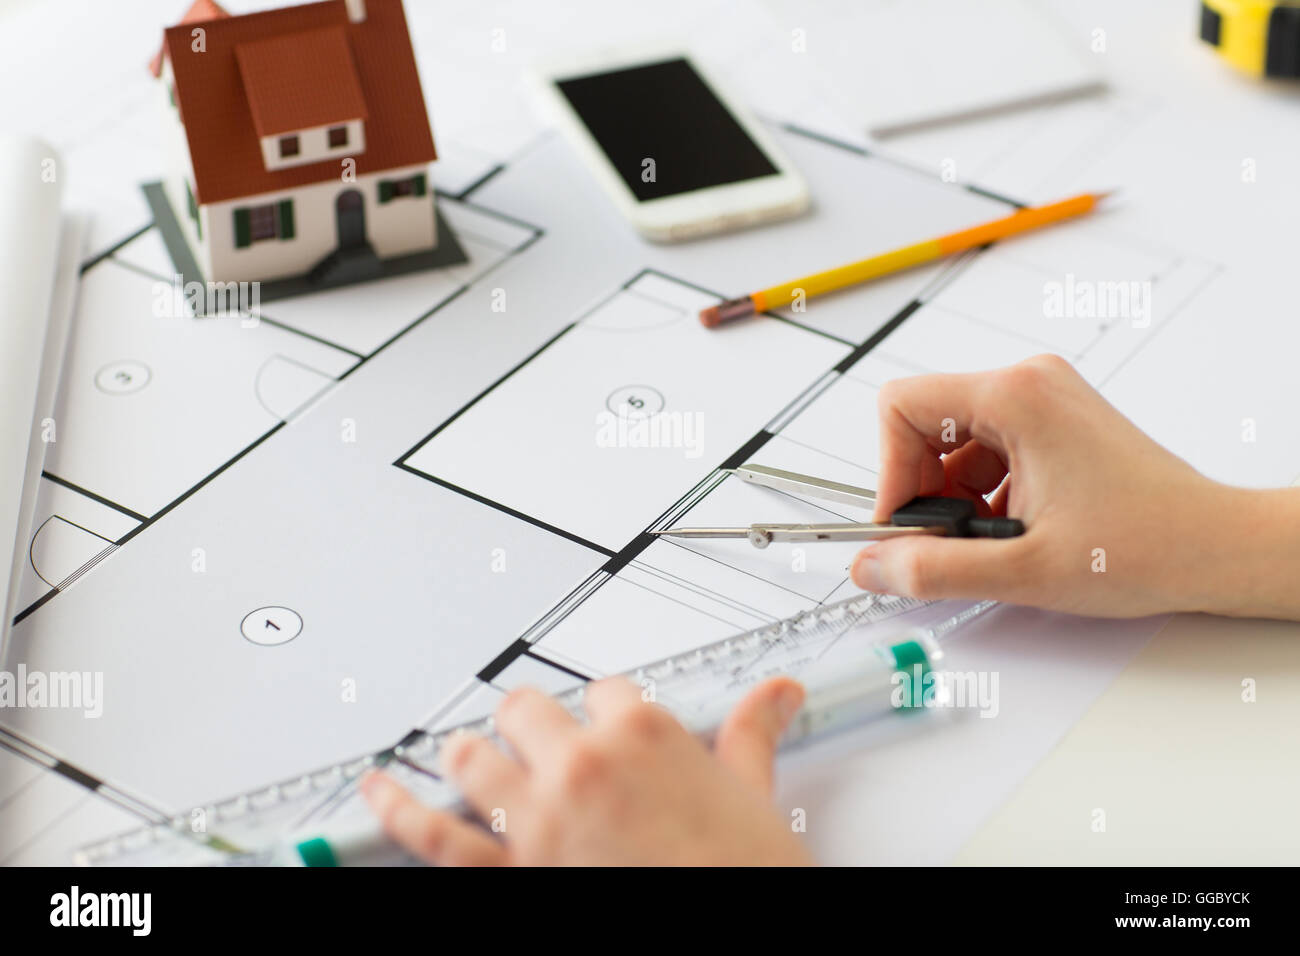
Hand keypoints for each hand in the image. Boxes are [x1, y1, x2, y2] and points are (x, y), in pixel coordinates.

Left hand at [362, 677, 813, 865]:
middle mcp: (580, 765)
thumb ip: (751, 736)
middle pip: (528, 709)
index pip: (605, 690)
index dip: (607, 710)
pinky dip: (396, 808)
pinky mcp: (506, 872)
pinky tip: (379, 789)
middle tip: (539, 737)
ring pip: (473, 757)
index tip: (611, 724)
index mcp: (641, 733)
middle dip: (532, 721)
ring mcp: (536, 818)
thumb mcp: (753, 797)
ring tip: (469, 755)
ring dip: (471, 755)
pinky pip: (432, 834)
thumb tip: (776, 696)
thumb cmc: (741, 872)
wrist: (730, 925)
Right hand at [851, 354, 1242, 616]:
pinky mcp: (1055, 425)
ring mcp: (1044, 402)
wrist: (1217, 548)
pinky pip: (988, 452)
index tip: (908, 524)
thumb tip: (871, 566)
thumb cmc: (1148, 545)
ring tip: (995, 545)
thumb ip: (933, 569)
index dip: (890, 472)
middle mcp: (1029, 385)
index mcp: (1017, 397)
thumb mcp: (1023, 570)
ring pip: (955, 445)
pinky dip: (984, 496)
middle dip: (925, 491)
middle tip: (949, 543)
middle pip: (925, 425)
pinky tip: (1013, 535)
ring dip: (956, 500)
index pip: (902, 407)